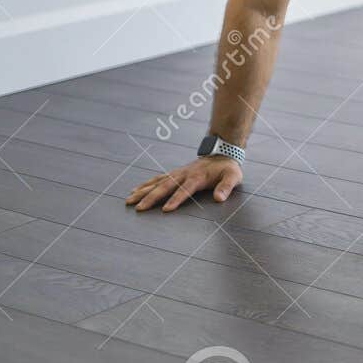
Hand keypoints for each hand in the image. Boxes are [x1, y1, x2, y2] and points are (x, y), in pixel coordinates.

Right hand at [126, 156, 241, 211]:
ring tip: (129, 201)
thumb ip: (226, 187)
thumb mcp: (233, 177)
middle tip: (139, 208)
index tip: (166, 209)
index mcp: (197, 177)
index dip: (176, 199)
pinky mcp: (174, 173)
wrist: (221, 153)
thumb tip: (219, 198)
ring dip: (143, 191)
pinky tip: (135, 191)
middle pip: (165, 186)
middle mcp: (183, 174)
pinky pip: (157, 179)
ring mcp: (177, 173)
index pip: (185, 190)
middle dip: (151, 198)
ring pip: (157, 183)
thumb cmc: (227, 168)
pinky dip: (145, 185)